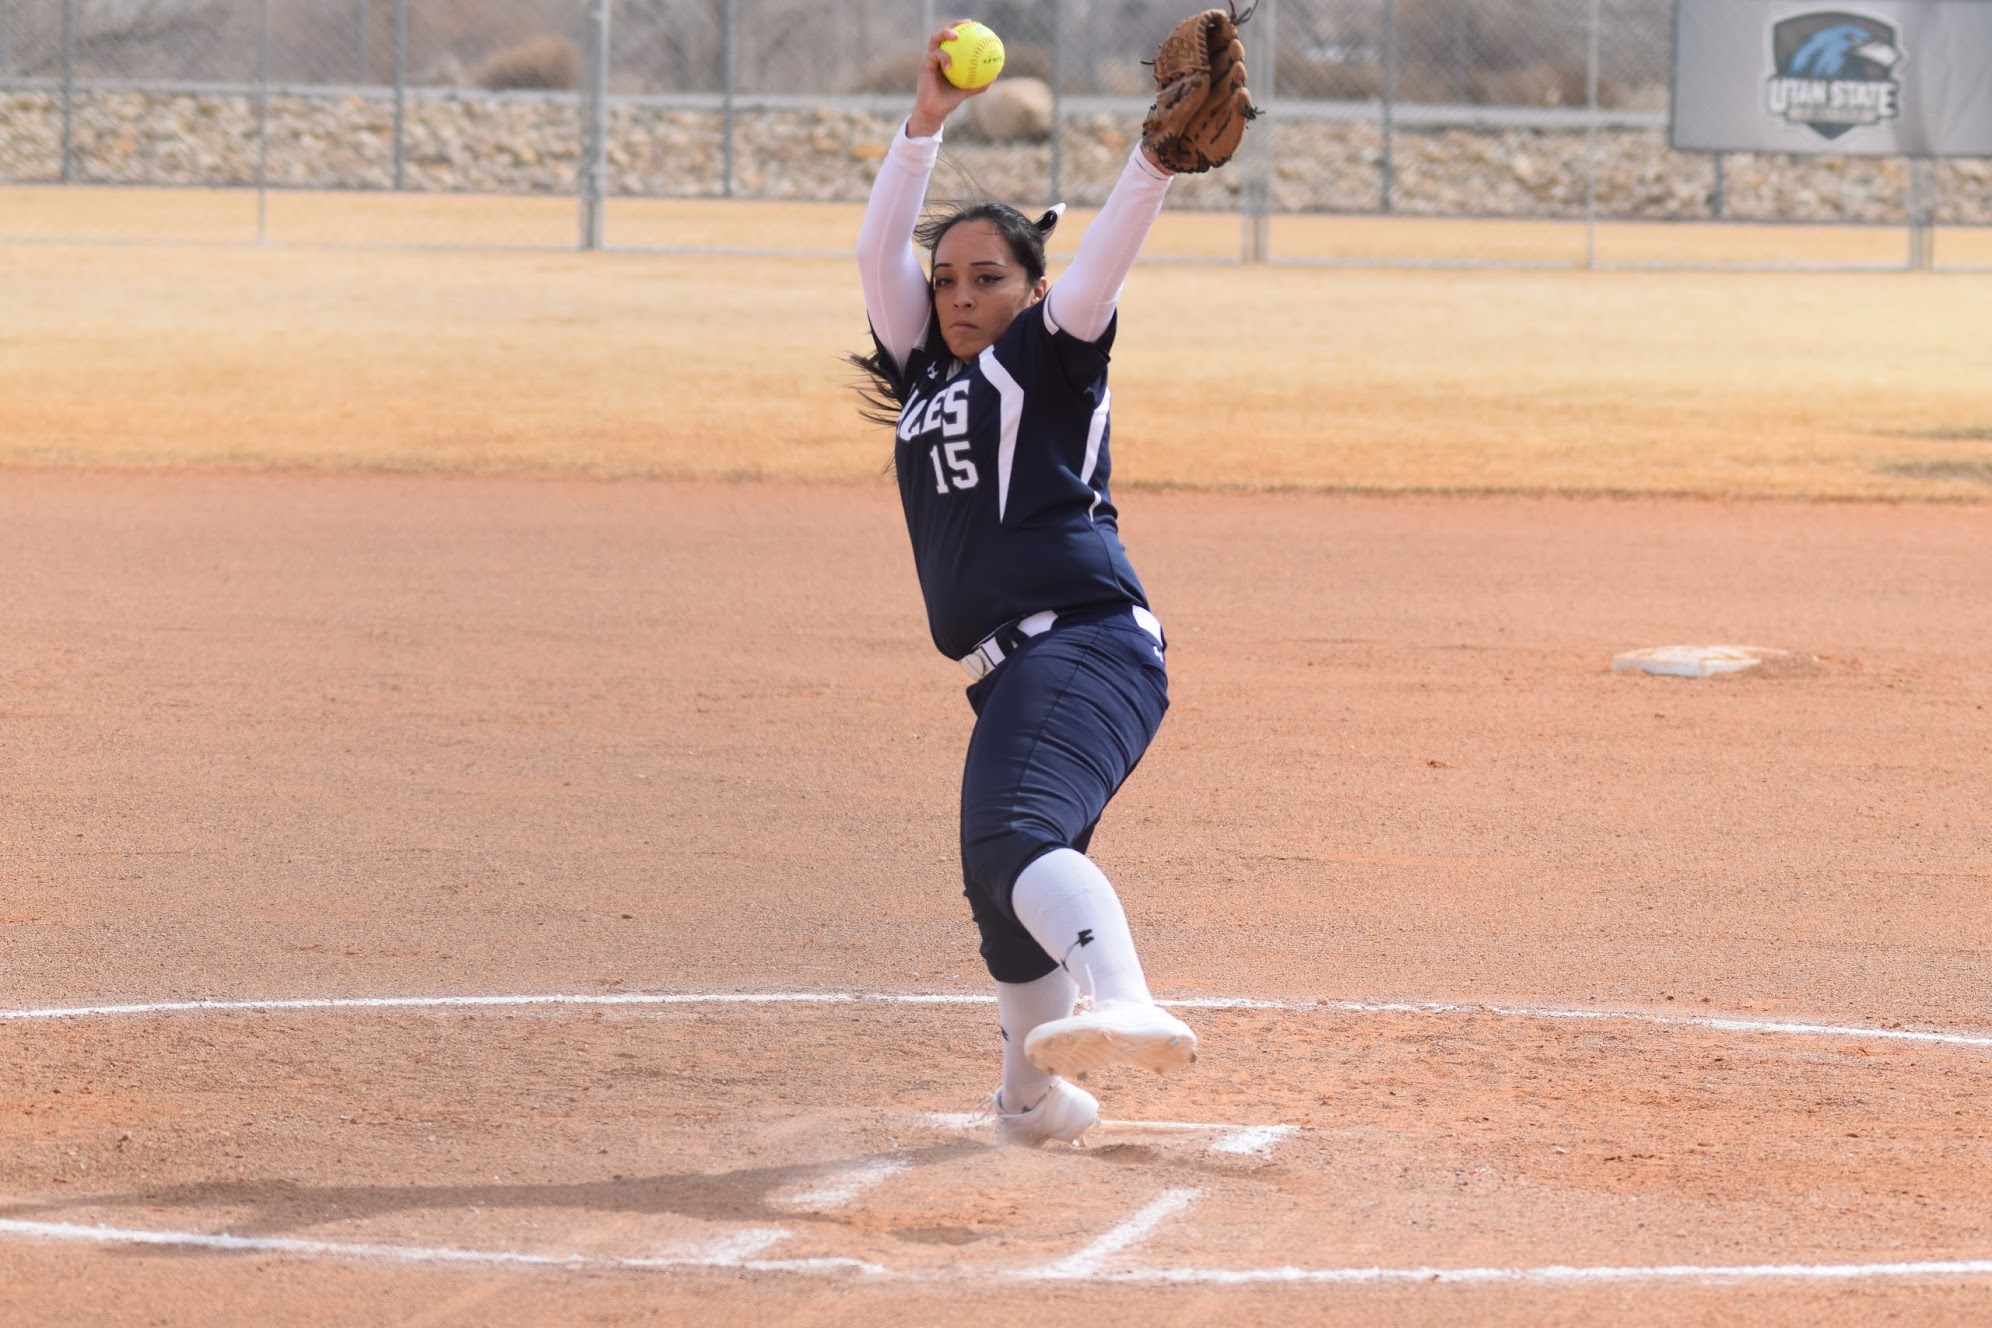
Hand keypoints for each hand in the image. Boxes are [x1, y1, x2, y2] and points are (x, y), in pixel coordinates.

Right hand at [907, 23, 985, 137]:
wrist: (934, 111)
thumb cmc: (949, 100)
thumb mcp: (966, 91)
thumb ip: (978, 83)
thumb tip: (995, 76)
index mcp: (946, 58)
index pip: (953, 39)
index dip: (962, 29)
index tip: (974, 25)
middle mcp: (936, 55)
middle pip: (943, 33)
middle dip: (954, 25)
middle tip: (967, 24)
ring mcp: (929, 58)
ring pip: (935, 39)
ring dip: (945, 34)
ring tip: (956, 36)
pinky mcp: (924, 65)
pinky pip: (935, 55)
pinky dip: (943, 58)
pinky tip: (950, 65)